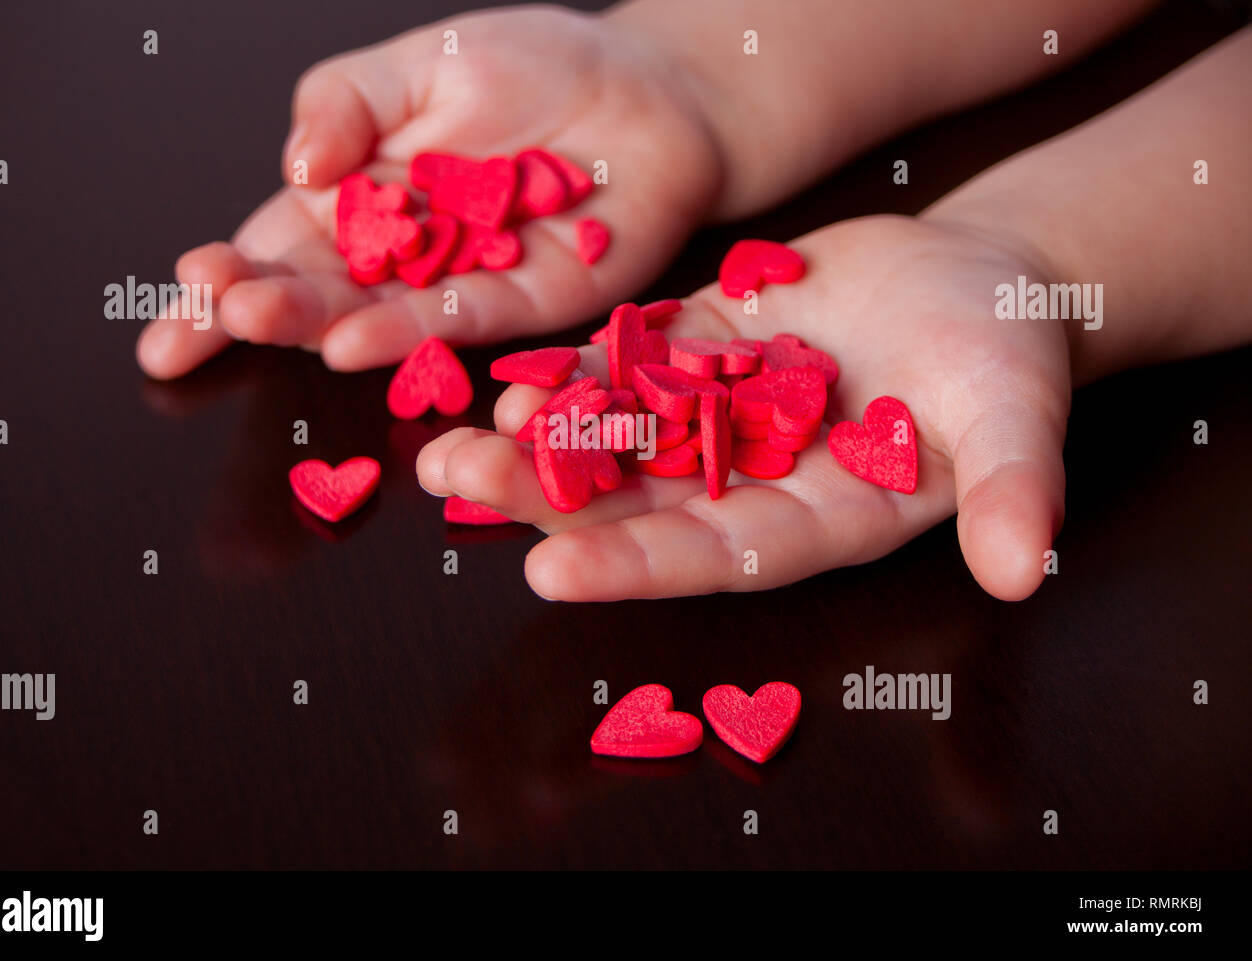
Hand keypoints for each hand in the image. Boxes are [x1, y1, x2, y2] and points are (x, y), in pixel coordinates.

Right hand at [136, 6, 721, 378]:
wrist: (645, 91)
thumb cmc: (532, 70)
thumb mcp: (417, 64)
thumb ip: (344, 104)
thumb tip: (294, 164)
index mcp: (361, 201)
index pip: (274, 250)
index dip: (218, 291)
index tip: (163, 331)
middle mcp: (403, 258)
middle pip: (318, 292)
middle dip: (258, 305)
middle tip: (210, 313)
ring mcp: (462, 286)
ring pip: (379, 318)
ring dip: (317, 324)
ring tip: (257, 321)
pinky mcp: (528, 303)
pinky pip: (463, 322)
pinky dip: (410, 332)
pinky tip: (356, 337)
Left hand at [417, 215, 1071, 601]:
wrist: (976, 284)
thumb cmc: (1006, 359)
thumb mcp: (1017, 420)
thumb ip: (1011, 492)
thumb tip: (1025, 569)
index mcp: (817, 519)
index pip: (719, 554)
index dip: (641, 565)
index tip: (554, 574)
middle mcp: (752, 481)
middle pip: (640, 505)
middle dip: (548, 502)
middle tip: (461, 486)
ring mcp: (720, 419)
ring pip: (615, 444)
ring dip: (532, 448)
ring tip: (449, 448)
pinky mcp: (703, 354)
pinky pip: (627, 369)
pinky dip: (572, 375)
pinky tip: (507, 378)